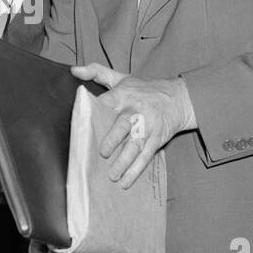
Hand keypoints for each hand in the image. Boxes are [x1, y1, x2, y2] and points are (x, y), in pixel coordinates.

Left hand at [70, 63, 194, 188]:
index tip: (85, 121)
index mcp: (124, 95)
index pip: (108, 102)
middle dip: (114, 139)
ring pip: (134, 146)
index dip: (97, 110)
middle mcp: (135, 112)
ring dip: (124, 161)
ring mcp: (147, 128)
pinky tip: (125, 182)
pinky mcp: (156, 141)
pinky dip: (136, 171)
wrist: (179, 99)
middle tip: (103, 152)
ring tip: (112, 175)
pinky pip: (145, 157)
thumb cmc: (145, 89)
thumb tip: (73, 70)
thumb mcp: (122, 77)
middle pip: (123, 125)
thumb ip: (96, 72)